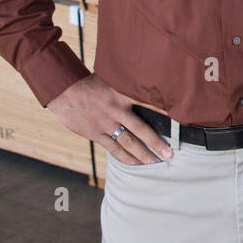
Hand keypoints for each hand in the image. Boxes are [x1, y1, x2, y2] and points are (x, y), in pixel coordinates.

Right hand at [47, 73, 171, 164]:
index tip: (178, 121)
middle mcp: (116, 111)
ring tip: (155, 163)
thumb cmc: (90, 83)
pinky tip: (134, 163)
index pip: (148, 104)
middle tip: (169, 154)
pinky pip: (113, 148)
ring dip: (142, 155)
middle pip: (140, 130)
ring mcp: (106, 124)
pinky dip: (124, 157)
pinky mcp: (96, 134)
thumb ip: (127, 86)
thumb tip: (146, 87)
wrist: (64, 91)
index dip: (163, 113)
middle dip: (156, 143)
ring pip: (128, 143)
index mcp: (122, 95)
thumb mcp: (111, 79)